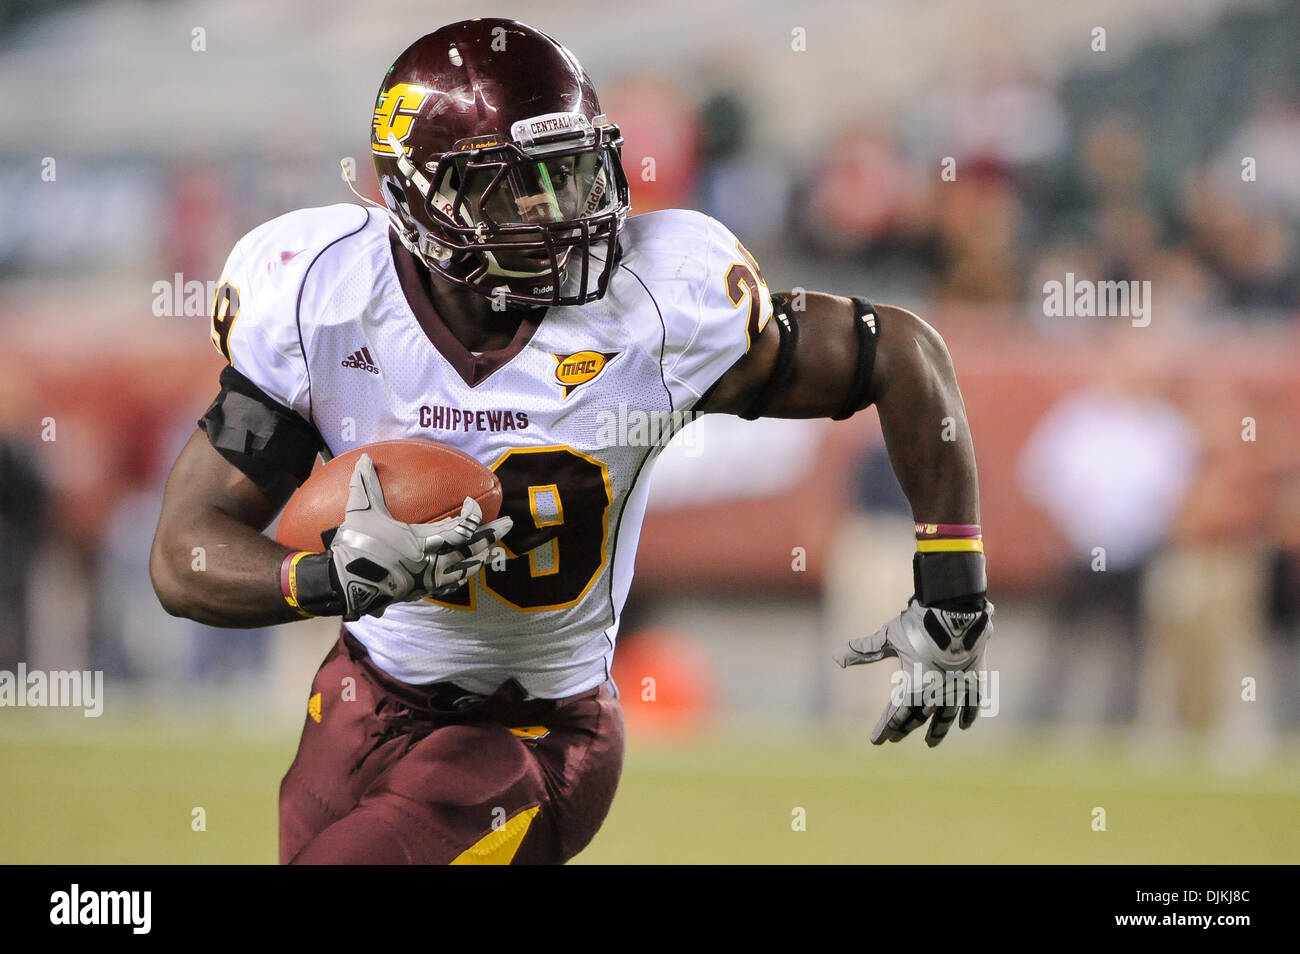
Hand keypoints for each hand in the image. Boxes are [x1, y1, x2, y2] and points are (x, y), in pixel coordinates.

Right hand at [325, 453, 511, 619]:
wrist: (345, 585)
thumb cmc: (357, 546)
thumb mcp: (362, 512)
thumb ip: (366, 483)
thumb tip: (364, 458)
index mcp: (426, 541)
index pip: (463, 528)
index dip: (473, 515)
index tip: (473, 502)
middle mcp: (434, 563)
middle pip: (474, 549)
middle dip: (492, 536)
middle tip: (509, 525)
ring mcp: (430, 580)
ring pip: (466, 570)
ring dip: (481, 557)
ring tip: (493, 550)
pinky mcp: (421, 591)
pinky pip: (451, 585)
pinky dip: (462, 576)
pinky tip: (466, 572)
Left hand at [833, 597, 993, 746]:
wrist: (955, 611)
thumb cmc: (917, 623)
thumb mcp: (887, 636)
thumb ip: (863, 650)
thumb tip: (835, 657)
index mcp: (915, 685)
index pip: (896, 713)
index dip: (885, 728)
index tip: (877, 741)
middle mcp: (936, 692)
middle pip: (918, 716)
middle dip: (905, 728)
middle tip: (896, 738)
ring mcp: (957, 686)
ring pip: (946, 715)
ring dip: (938, 730)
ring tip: (931, 743)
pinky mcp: (974, 676)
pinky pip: (972, 702)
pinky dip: (968, 714)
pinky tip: (964, 726)